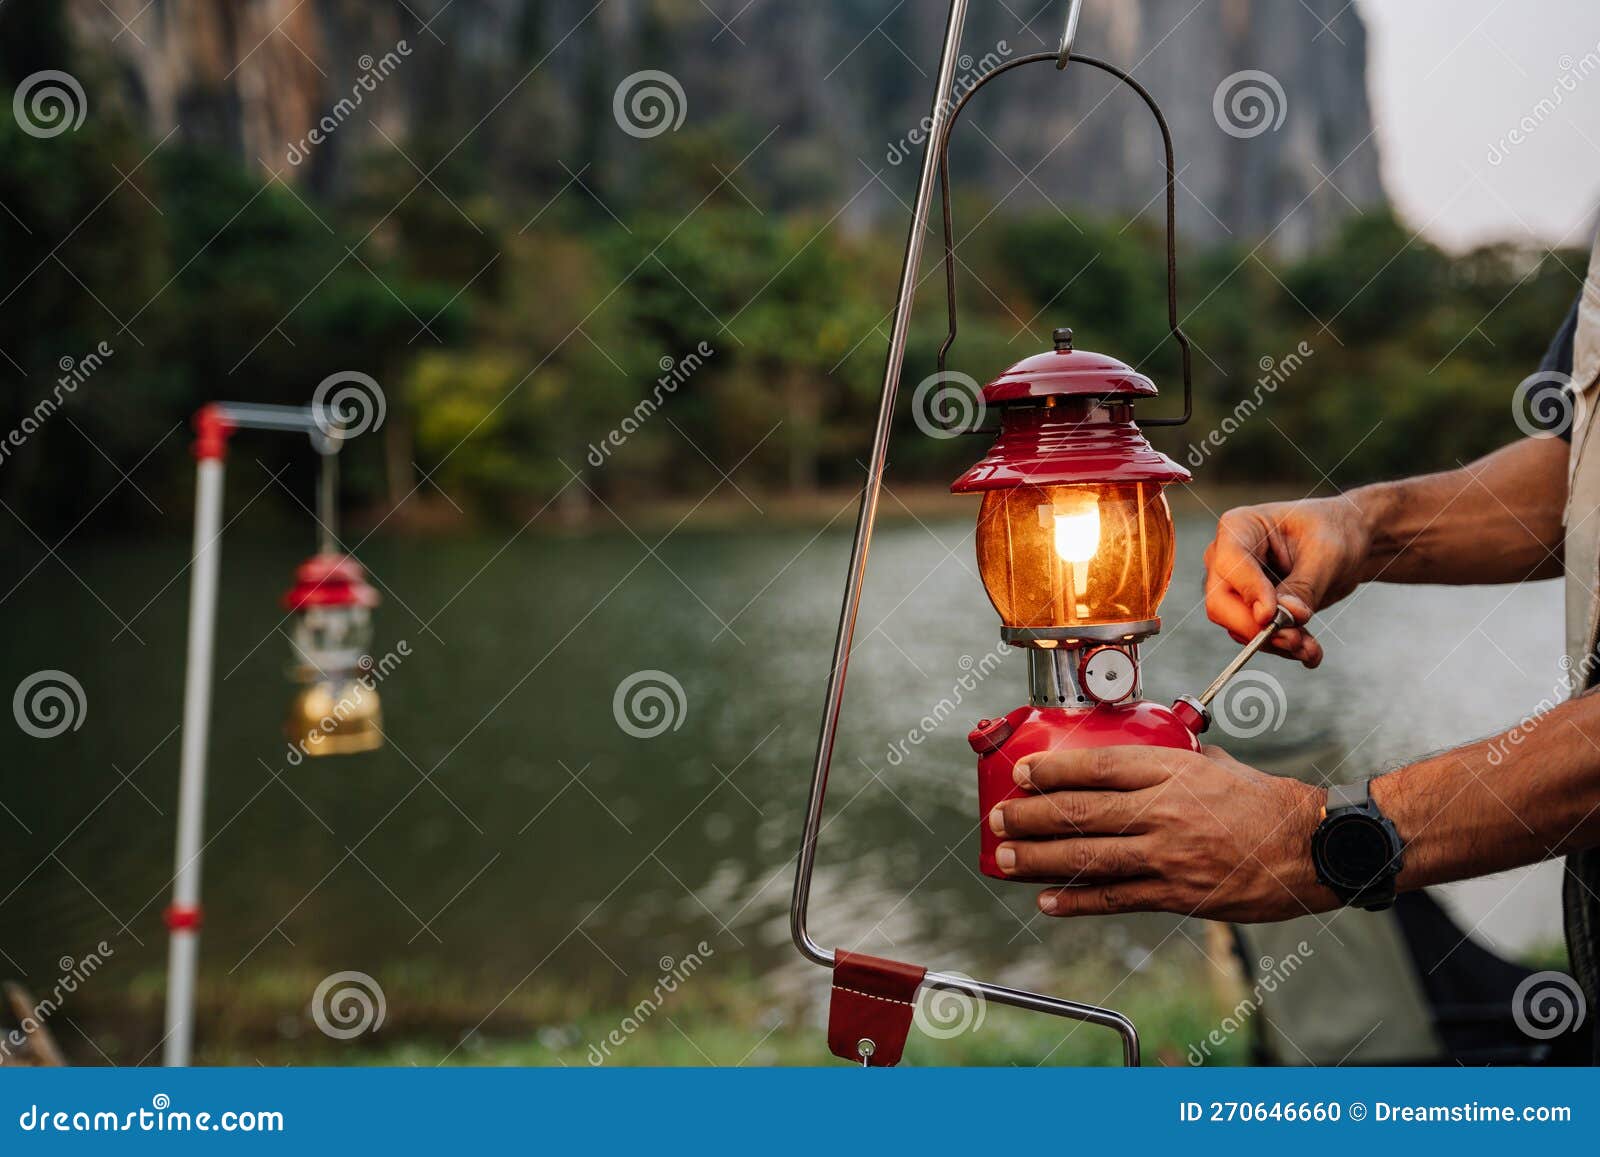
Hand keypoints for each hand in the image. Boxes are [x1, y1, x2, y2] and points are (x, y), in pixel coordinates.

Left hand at [987, 745, 1330, 922]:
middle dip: (1030, 816)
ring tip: (1005, 859)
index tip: (1020, 772)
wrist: (1312, 847)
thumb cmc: (1267, 802)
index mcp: (1172, 770)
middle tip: (998, 819)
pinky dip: (1077, 901)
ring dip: (1039, 859)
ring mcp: (1168, 855)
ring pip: (1089, 857)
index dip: (1051, 770)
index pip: (1096, 766)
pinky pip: (1116, 898)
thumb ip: (1175, 759)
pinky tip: (1047, 900)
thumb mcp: (1217, 764)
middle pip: (1080, 811)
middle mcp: (1163, 810)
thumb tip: (1140, 753)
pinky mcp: (1177, 894)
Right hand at [1203, 497, 1373, 666]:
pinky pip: (1257, 635)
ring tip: (1310, 649)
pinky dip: (1283, 647)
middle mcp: (1228, 557)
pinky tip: (1310, 652)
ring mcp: (1236, 585)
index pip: (1230, 565)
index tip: (1271, 615)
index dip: (1248, 593)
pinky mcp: (1251, 608)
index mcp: (1239, 527)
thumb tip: (1283, 617)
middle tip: (1293, 639)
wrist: (1349, 540)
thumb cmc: (1335, 532)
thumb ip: (1302, 587)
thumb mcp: (1326, 556)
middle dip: (1257, 628)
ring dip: (1275, 643)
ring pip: (1239, 626)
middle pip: (1221, 603)